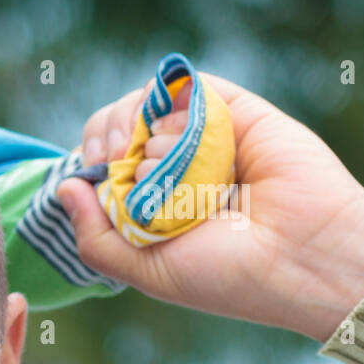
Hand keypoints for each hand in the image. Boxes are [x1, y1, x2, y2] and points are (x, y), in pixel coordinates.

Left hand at [58, 73, 363, 341]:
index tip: (90, 168)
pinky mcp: (234, 110)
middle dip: (104, 133)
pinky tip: (178, 137)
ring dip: (136, 126)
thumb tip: (64, 187)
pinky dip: (174, 108)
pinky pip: (187, 89)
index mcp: (154, 200)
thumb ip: (95, 236)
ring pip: (146, 103)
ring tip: (151, 160)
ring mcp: (204, 136)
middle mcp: (176, 165)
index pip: (103, 160)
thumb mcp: (144, 269)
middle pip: (117, 124)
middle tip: (111, 156)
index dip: (89, 154)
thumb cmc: (224, 274)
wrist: (298, 257)